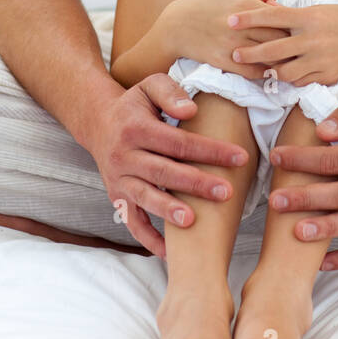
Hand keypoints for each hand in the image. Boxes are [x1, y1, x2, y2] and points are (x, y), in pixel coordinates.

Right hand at [82, 72, 251, 257]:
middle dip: (196, 183)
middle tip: (227, 192)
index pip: (178, 142)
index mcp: (136, 128)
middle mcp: (125, 156)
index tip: (239, 157)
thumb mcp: (149, 86)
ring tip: (193, 221)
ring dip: (169, 211)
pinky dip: (148, 239)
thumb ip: (170, 92)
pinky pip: (132, 222)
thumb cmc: (134, 105)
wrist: (98, 123)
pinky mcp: (118, 197)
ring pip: (146, 198)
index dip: (209, 150)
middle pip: (164, 172)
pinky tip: (169, 252)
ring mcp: (120, 179)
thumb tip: (192, 109)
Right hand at [168, 0, 292, 79]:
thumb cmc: (209, 6)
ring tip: (293, 63)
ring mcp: (230, 44)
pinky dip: (265, 73)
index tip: (303, 31)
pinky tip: (272, 72)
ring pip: (267, 55)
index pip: (281, 17)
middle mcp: (239, 25)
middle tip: (304, 50)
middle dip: (292, 45)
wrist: (176, 25)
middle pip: (277, 37)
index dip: (295, 25)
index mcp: (245, 4)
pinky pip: (250, 71)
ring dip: (281, 61)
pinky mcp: (222, 60)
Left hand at [226, 2, 337, 86]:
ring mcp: (320, 60)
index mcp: (309, 17)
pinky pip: (301, 83)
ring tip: (259, 70)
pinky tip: (283, 77)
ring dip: (269, 72)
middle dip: (249, 53)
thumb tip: (266, 6)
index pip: (271, 16)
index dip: (248, 18)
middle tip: (234, 55)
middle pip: (272, 49)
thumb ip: (292, 12)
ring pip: (284, 72)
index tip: (229, 20)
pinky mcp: (327, 77)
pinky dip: (290, 80)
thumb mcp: (321, 10)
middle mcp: (312, 39)